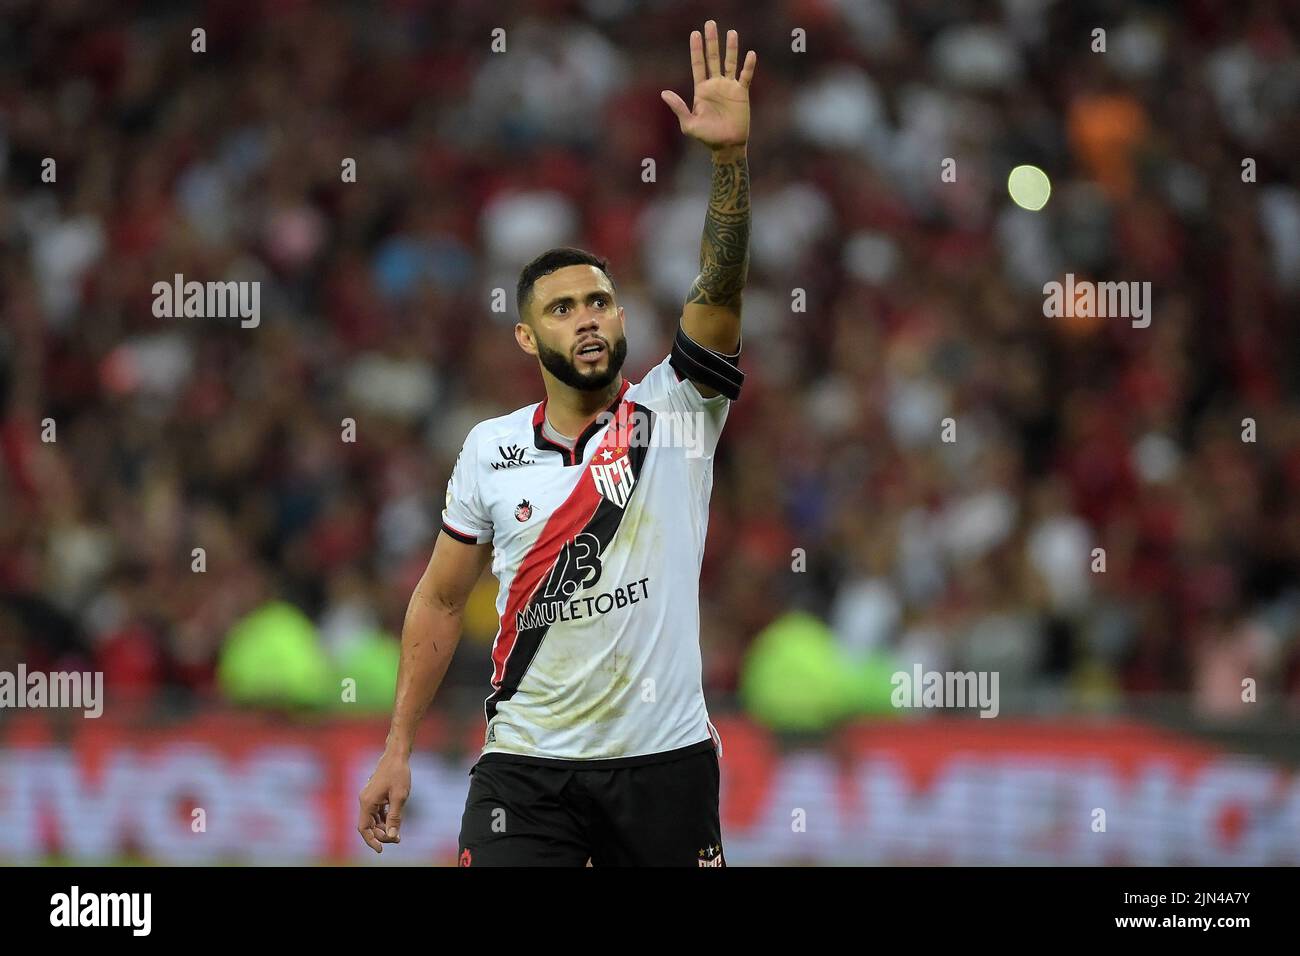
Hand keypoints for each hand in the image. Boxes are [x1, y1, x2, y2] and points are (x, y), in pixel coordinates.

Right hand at [357, 750, 410, 853]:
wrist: (396, 755)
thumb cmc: (398, 773)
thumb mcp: (399, 797)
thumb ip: (394, 817)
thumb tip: (392, 836)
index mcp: (367, 802)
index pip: (363, 828)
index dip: (371, 841)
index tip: (381, 850)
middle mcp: (364, 800)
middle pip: (368, 825)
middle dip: (381, 835)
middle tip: (398, 839)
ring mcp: (369, 797)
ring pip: (373, 820)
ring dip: (383, 828)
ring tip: (398, 835)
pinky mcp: (375, 795)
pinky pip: (377, 812)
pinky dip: (384, 819)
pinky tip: (395, 823)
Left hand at [661, 20, 755, 150]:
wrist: (726, 146)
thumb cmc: (707, 137)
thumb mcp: (689, 124)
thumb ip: (678, 107)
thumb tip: (664, 93)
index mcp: (701, 90)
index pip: (698, 65)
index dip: (696, 49)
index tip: (695, 34)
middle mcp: (715, 85)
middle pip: (713, 58)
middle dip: (711, 41)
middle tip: (710, 24)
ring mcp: (729, 88)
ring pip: (730, 63)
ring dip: (730, 48)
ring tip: (731, 32)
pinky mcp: (741, 94)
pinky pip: (745, 76)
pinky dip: (748, 66)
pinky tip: (750, 54)